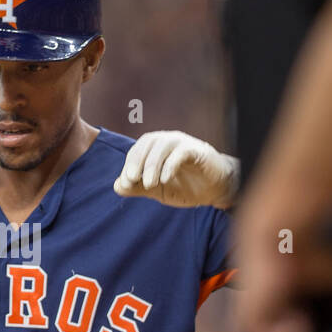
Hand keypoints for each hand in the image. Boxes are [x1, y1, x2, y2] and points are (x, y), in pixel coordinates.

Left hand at [113, 130, 239, 208]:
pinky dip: (170, 165)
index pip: (137, 149)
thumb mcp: (157, 190)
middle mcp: (168, 141)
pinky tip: (165, 180)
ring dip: (152, 164)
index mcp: (156, 148)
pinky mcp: (198, 151)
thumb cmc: (185, 186)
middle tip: (132, 180)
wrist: (214, 190)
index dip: (129, 164)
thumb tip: (117, 186)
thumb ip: (137, 188)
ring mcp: (184, 143)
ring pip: (163, 144)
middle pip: (148, 141)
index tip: (126, 183)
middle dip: (137, 161)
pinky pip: (181, 152)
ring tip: (149, 184)